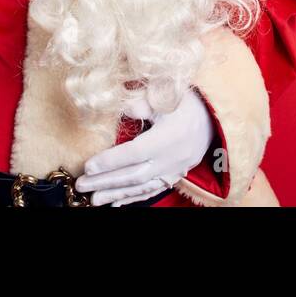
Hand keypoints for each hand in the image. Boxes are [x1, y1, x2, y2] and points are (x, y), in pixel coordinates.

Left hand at [74, 87, 215, 206]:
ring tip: (94, 200)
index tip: (88, 166)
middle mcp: (171, 158)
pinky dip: (133, 197)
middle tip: (81, 186)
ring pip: (141, 187)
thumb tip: (114, 105)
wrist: (214, 117)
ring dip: (115, 194)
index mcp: (168, 137)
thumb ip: (139, 102)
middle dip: (105, 182)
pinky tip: (117, 203)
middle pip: (133, 174)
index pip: (134, 153)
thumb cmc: (186, 101)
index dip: (111, 161)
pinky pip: (152, 190)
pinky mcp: (174, 175)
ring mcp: (173, 170)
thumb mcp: (164, 93)